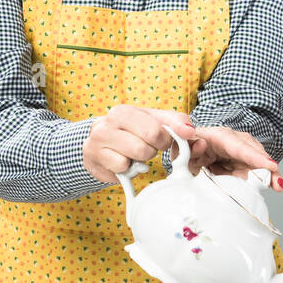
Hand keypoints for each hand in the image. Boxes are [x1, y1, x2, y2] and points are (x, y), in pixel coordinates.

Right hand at [83, 106, 197, 183]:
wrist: (99, 144)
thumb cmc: (132, 131)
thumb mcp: (154, 121)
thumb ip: (176, 122)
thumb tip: (190, 132)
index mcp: (122, 111)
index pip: (155, 131)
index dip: (165, 140)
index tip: (162, 140)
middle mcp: (105, 124)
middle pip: (145, 148)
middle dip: (152, 151)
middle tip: (148, 148)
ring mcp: (95, 143)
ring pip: (132, 161)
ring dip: (139, 161)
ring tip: (133, 154)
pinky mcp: (92, 161)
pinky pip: (121, 171)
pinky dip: (126, 170)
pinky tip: (121, 162)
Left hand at [159, 117, 282, 185]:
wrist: (186, 152)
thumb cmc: (185, 149)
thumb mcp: (181, 150)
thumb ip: (188, 147)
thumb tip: (201, 144)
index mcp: (217, 136)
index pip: (238, 145)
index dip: (254, 156)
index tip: (269, 165)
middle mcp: (232, 141)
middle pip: (253, 152)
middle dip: (267, 166)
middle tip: (278, 183)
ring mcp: (238, 151)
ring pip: (257, 161)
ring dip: (268, 174)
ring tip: (278, 186)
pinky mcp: (241, 162)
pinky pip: (253, 170)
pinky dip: (262, 178)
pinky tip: (272, 186)